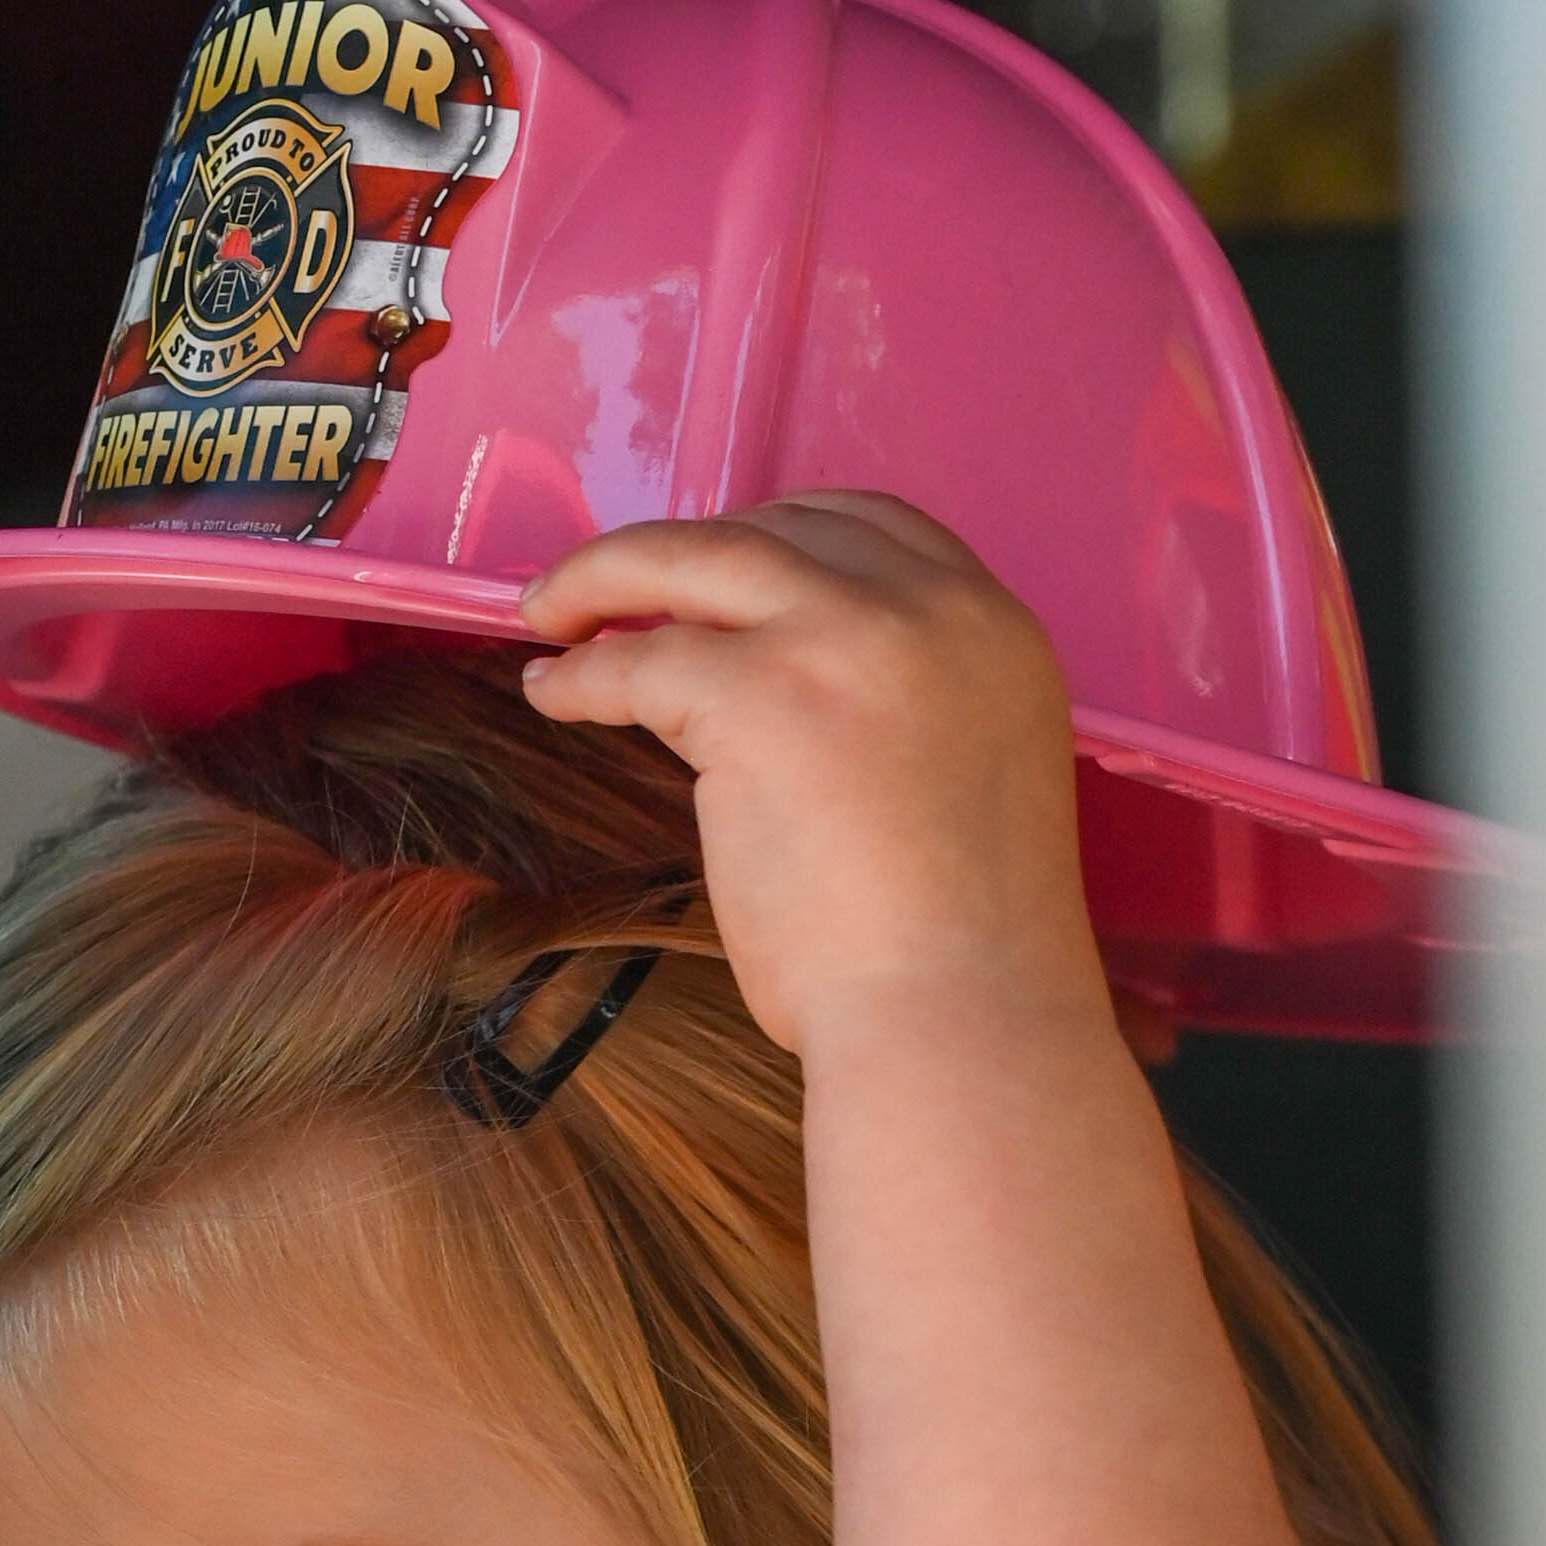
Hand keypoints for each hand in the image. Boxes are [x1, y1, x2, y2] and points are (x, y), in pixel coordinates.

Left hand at [517, 500, 1116, 1062]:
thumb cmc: (957, 947)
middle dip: (684, 549)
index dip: (782, 536)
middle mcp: (933, 610)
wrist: (961, 1019)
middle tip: (608, 584)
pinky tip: (555, 693)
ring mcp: (846, 640)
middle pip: (778, 528)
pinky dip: (584, 675)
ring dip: (608, 574)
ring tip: (549, 610)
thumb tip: (783, 691)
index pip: (876, 527)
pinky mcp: (763, 695)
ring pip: (697, 558)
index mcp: (996, 629)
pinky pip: (642, 660)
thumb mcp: (964, 774)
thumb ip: (900, 705)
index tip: (719, 565)